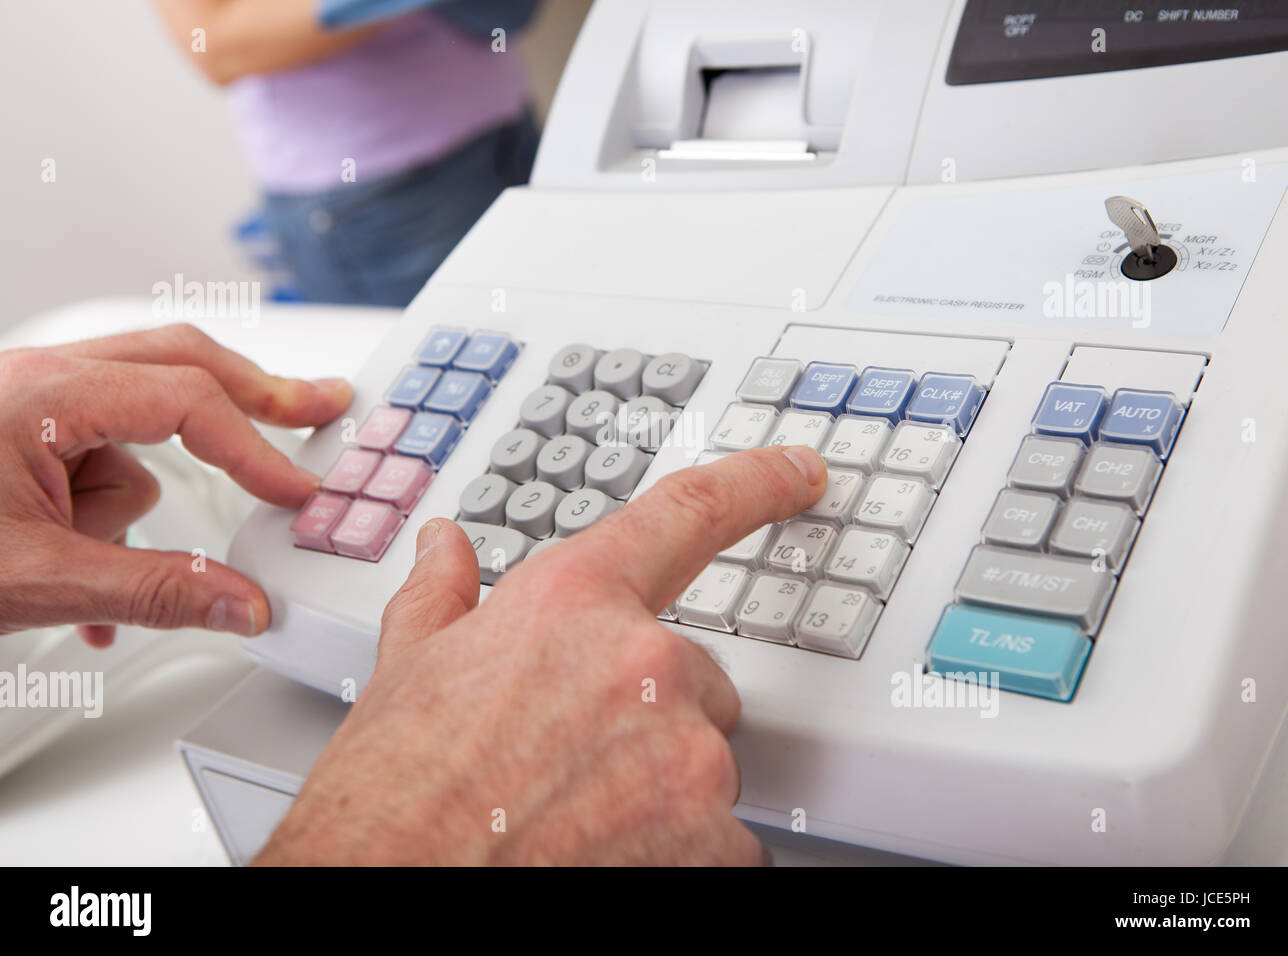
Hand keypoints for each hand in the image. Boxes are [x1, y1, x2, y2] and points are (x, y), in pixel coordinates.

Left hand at [0, 323, 351, 645]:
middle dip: (250, 396)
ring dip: (131, 499)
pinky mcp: (23, 431)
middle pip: (180, 363)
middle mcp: (40, 379)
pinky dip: (106, 512)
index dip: (256, 449)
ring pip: (136, 427)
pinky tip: (82, 570)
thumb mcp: (35, 580)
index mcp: (43, 394)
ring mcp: (30, 401)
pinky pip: (99, 459)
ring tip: (81, 558)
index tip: (299, 490)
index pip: (187, 403)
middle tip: (317, 404)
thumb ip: (153, 592)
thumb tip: (241, 603)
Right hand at [257, 444, 826, 864]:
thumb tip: (443, 547)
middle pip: (693, 674)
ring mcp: (686, 755)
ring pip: (703, 757)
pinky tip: (607, 852)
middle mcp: (644, 665)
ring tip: (573, 811)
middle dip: (648, 708)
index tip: (799, 473)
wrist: (391, 883)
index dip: (757, 483)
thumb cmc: (395, 793)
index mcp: (574, 603)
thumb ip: (443, 594)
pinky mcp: (712, 841)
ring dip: (660, 783)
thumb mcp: (408, 669)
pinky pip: (723, 837)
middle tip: (572, 752)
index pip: (689, 513)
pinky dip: (680, 849)